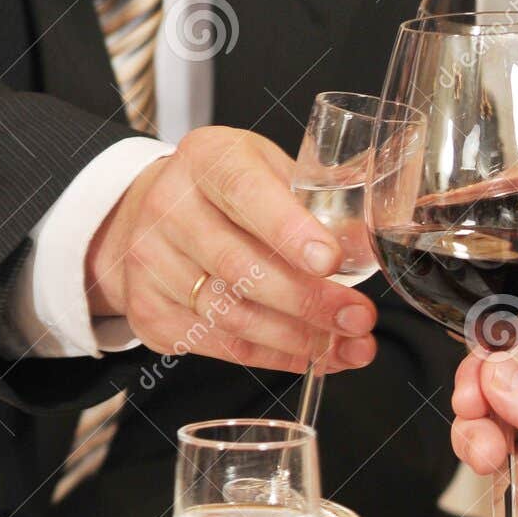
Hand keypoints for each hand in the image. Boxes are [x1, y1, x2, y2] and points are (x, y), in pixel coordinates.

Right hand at [87, 126, 378, 374]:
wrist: (154, 215)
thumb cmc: (225, 193)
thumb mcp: (267, 169)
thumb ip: (314, 198)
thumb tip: (366, 242)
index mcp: (207, 160)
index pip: (246, 193)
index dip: (290, 230)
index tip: (332, 260)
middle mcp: (170, 208)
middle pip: (241, 267)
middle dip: (309, 301)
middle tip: (359, 318)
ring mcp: (153, 264)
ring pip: (233, 316)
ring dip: (300, 339)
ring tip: (350, 346)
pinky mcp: (151, 312)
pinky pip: (223, 346)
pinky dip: (277, 357)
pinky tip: (316, 356)